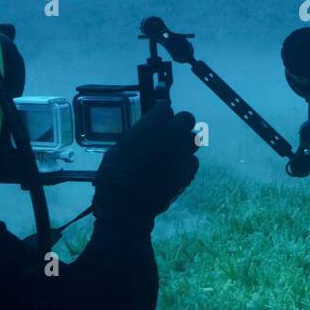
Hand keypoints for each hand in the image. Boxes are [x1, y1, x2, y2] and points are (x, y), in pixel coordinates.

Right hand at [93, 101, 198, 221]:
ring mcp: (184, 152)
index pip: (164, 107)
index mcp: (153, 124)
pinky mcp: (189, 171)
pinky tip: (175, 170)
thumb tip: (142, 136)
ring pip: (194, 139)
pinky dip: (186, 163)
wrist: (128, 202)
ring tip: (173, 152)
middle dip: (179, 124)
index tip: (157, 118)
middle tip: (169, 133)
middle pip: (187, 119)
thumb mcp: (119, 147)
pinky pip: (193, 161)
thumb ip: (137, 137)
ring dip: (185, 142)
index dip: (160, 113)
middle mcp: (173, 134)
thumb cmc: (115, 173)